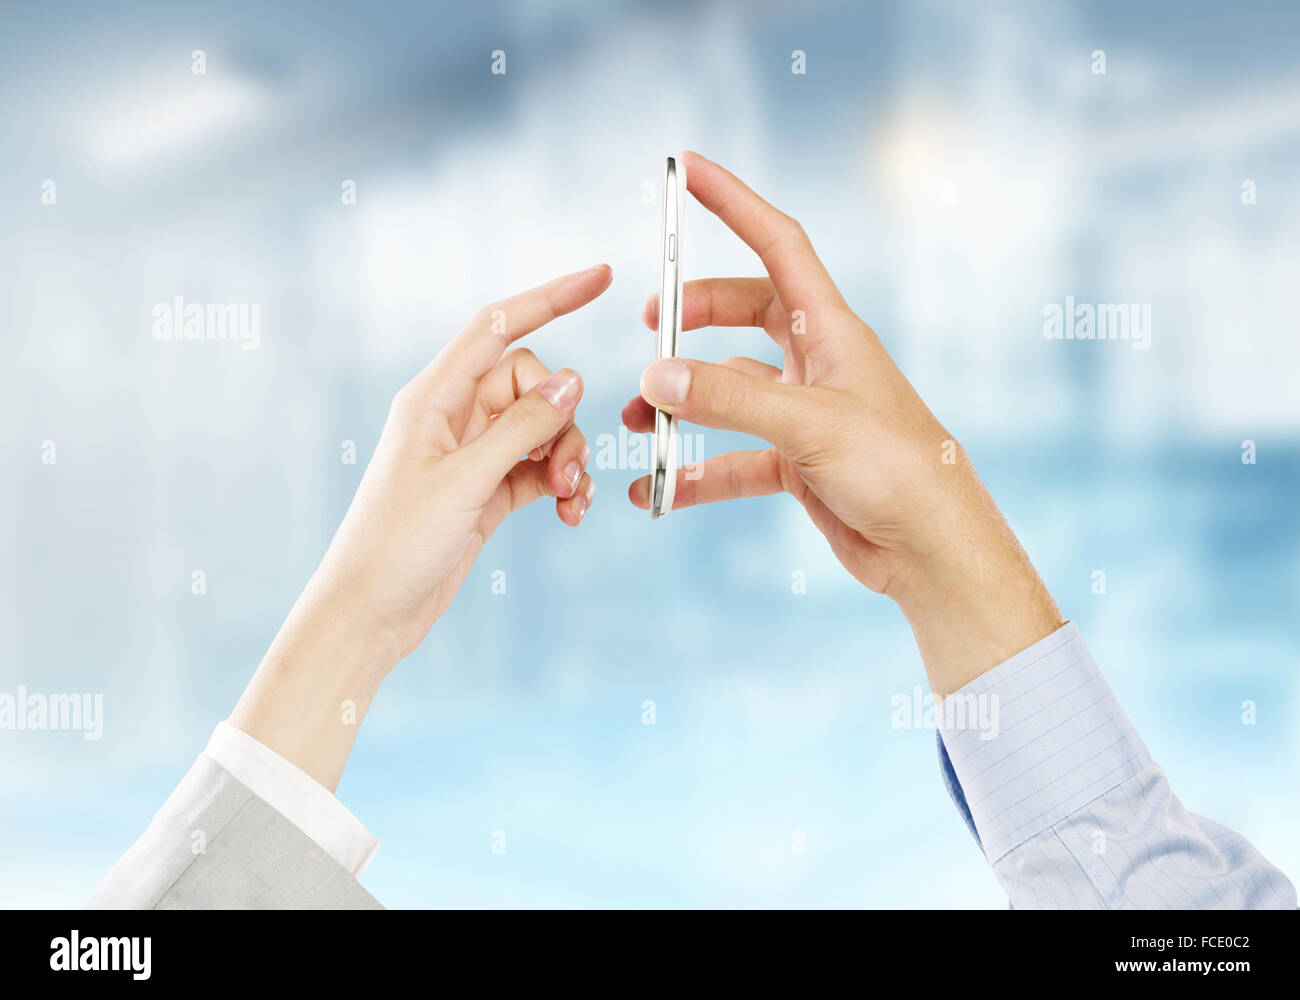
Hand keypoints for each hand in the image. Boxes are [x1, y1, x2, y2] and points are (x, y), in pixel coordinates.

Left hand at [233, 264, 609, 787]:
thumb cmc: (396, 543)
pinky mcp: (488, 491)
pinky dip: (561, 485)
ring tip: (569, 498)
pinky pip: (540, 468)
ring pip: (543, 428)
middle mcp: (455, 417)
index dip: (550, 297)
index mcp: (434, 397)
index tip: (601, 277)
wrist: (372, 613)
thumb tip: (572, 380)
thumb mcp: (465, 481)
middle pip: (534, 384)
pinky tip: (570, 514)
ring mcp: (473, 454)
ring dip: (568, 457)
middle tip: (565, 468)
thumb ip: (522, 428)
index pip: (499, 326)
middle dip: (562, 419)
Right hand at [623, 153, 1060, 692]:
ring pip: (729, 390)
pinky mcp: (798, 464)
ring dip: (682, 402)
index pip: (778, 244)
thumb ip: (728, 398)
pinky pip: (732, 458)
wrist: (933, 550)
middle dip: (693, 317)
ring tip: (640, 422)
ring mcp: (805, 414)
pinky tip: (658, 491)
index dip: (734, 202)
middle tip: (650, 328)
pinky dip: (695, 473)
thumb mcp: (808, 425)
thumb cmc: (897, 471)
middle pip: (744, 312)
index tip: (687, 168)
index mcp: (832, 330)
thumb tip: (653, 376)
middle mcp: (818, 363)